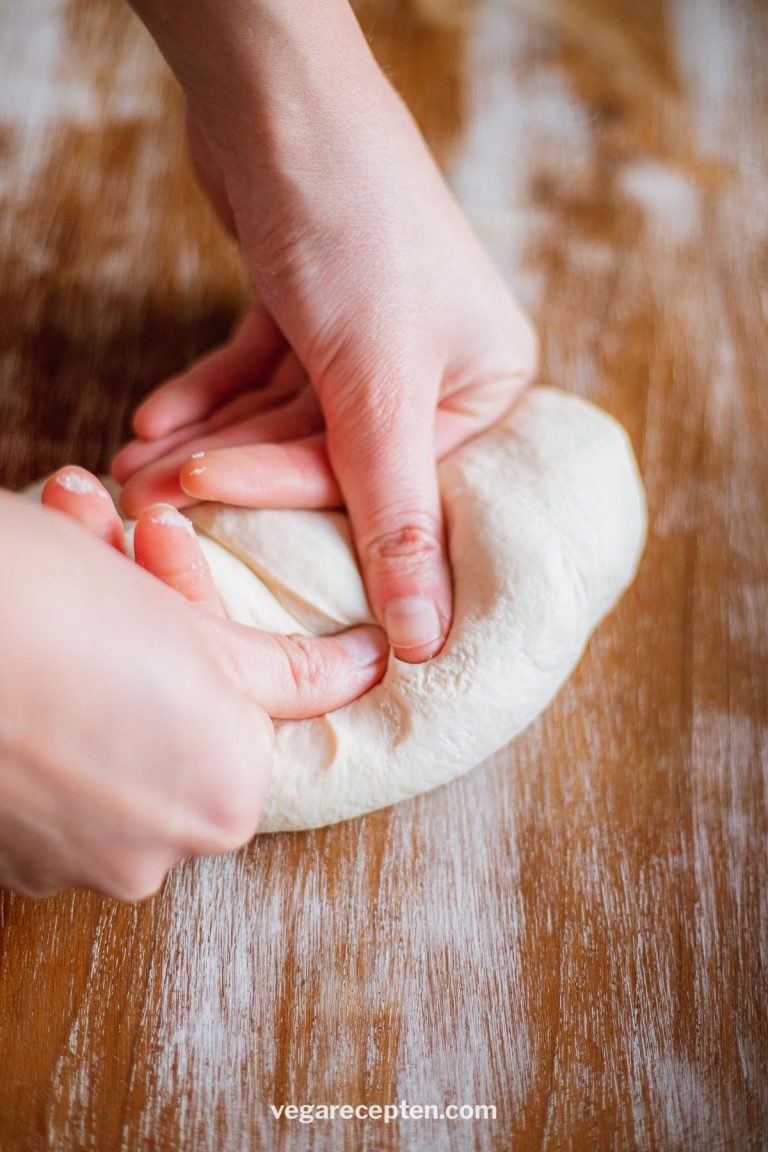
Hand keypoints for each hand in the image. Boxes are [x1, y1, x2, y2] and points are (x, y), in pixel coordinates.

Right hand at [0, 468, 385, 899]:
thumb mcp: (192, 627)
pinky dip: (44, 694)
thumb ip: (289, 668)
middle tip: (108, 533)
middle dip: (145, 606)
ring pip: (109, 727)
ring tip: (55, 548)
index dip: (195, 597)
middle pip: (176, 710)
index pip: (244, 694)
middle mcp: (156, 851)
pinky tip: (24, 627)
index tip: (163, 540)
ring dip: (92, 634)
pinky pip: (51, 762)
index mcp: (225, 796)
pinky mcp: (8, 854)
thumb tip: (370, 666)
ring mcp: (72, 862)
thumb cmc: (52, 611)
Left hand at [116, 0, 537, 662]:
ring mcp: (369, 338)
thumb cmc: (357, 226)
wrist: (280, 90)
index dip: (299, 511)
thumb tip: (428, 641)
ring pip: (281, 419)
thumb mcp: (380, 383)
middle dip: (232, 476)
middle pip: (327, 454)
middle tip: (151, 501)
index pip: (392, 484)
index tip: (217, 547)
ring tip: (134, 467)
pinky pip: (256, 375)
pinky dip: (205, 396)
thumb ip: (395, 515)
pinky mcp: (308, 311)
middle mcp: (434, 367)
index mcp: (484, 384)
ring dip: (204, 444)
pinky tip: (153, 419)